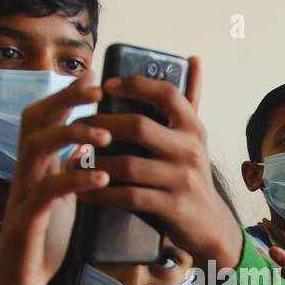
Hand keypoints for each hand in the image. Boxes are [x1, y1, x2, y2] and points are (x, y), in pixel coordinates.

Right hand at [0, 74, 110, 284]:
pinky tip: (100, 179)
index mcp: (37, 165)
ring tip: (104, 135)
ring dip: (70, 135)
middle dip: (64, 100)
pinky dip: (74, 181)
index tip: (95, 77)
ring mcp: (23, 193)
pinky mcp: (27, 219)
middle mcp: (26, 172)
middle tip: (98, 88)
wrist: (19, 281)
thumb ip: (70, 168)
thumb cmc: (43, 238)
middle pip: (34, 120)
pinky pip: (47, 192)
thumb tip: (89, 144)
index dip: (66, 95)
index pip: (44, 117)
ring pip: (35, 148)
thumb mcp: (62, 196)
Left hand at [78, 57, 243, 268]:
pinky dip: (102, 193)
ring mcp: (182, 179)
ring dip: (96, 163)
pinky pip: (129, 196)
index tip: (107, 85)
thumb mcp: (195, 137)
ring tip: (73, 161)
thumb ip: (190, 100)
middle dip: (103, 125)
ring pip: (129, 164)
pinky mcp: (172, 207)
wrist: (210, 226)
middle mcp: (191, 149)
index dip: (136, 85)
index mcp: (193, 127)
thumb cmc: (192, 176)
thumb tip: (193, 58)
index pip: (167, 94)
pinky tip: (83, 192)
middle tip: (78, 127)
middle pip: (139, 126)